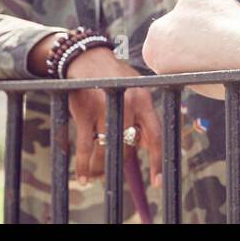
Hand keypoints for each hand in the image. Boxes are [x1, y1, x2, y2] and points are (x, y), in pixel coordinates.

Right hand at [64, 48, 163, 189]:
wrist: (87, 57)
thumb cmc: (114, 77)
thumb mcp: (134, 90)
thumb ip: (141, 116)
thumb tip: (147, 146)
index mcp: (144, 100)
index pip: (156, 136)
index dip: (157, 161)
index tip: (157, 182)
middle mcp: (127, 105)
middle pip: (128, 146)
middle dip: (119, 162)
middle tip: (112, 172)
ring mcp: (104, 109)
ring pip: (106, 151)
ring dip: (100, 168)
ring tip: (95, 177)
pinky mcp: (84, 113)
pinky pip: (84, 148)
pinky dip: (83, 165)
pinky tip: (83, 177)